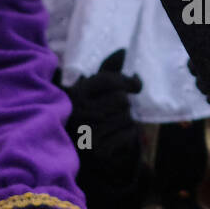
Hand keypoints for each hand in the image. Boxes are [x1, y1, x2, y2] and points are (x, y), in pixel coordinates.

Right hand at [60, 48, 143, 182]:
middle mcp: (78, 113)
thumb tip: (123, 50)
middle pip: (121, 100)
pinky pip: (129, 135)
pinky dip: (130, 136)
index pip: (109, 81)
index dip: (128, 81)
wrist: (73, 158)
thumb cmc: (86, 118)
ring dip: (128, 121)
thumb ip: (106, 73)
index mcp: (74, 95)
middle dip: (124, 106)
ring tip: (115, 126)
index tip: (136, 85)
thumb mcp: (89, 93)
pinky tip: (119, 138)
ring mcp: (87, 134)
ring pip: (127, 118)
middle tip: (117, 112)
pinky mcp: (98, 152)